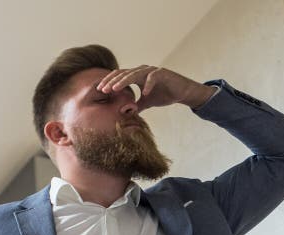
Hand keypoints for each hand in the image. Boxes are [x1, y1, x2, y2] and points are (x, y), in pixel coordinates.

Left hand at [95, 65, 216, 110]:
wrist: (183, 92)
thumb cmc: (165, 94)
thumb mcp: (147, 102)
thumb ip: (136, 105)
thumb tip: (125, 113)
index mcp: (137, 76)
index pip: (120, 76)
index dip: (109, 82)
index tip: (100, 91)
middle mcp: (143, 71)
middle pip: (124, 74)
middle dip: (112, 82)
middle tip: (103, 90)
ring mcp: (152, 71)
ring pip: (135, 73)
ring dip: (124, 81)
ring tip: (115, 89)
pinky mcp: (163, 73)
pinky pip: (153, 77)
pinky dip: (148, 85)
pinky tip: (143, 93)